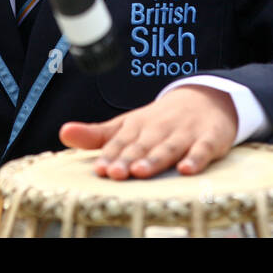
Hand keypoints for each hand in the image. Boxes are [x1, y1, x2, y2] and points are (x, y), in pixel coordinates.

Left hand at [58, 85, 237, 178]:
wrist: (206, 99)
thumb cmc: (159, 121)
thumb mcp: (127, 125)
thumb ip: (97, 135)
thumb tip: (63, 133)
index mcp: (137, 125)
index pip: (121, 142)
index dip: (110, 155)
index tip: (100, 169)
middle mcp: (159, 128)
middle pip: (143, 145)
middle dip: (129, 159)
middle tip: (116, 173)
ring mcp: (185, 133)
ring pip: (168, 147)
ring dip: (155, 159)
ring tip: (141, 171)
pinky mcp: (209, 138)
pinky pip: (203, 149)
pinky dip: (196, 159)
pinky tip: (186, 170)